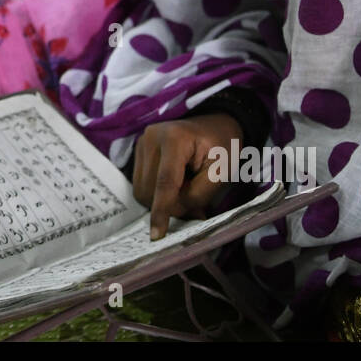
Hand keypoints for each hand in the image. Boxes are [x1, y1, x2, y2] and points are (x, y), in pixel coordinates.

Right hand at [132, 112, 242, 240]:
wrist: (215, 125)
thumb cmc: (222, 146)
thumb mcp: (221, 171)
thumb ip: (199, 194)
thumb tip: (177, 214)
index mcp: (174, 138)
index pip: (165, 182)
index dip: (162, 210)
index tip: (157, 235)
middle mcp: (151, 137)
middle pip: (150, 190)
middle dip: (170, 205)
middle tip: (194, 202)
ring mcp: (141, 143)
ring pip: (142, 190)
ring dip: (163, 200)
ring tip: (185, 189)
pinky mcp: (138, 151)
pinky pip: (141, 184)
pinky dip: (157, 193)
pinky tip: (174, 184)